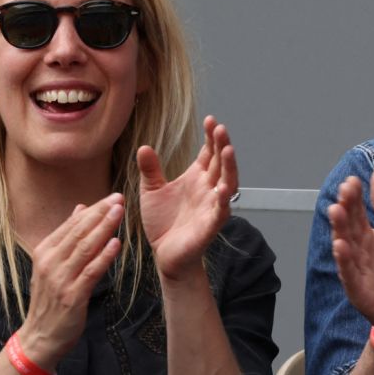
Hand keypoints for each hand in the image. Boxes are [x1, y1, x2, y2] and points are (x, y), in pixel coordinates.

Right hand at [18, 194, 123, 369]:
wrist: (40, 336)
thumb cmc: (50, 298)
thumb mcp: (52, 263)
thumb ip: (67, 236)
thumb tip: (80, 208)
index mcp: (45, 251)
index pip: (71, 224)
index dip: (93, 209)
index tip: (111, 197)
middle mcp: (50, 262)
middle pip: (79, 232)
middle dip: (100, 213)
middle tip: (119, 199)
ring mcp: (60, 279)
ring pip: (85, 248)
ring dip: (104, 229)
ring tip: (119, 213)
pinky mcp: (72, 296)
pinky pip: (90, 272)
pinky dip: (104, 257)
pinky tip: (116, 244)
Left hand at [138, 115, 237, 280]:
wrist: (164, 254)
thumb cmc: (163, 222)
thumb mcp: (151, 191)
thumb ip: (150, 170)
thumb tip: (143, 147)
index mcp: (197, 177)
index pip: (209, 153)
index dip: (211, 137)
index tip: (210, 120)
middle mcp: (208, 189)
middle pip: (221, 163)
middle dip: (222, 145)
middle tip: (220, 128)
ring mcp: (212, 206)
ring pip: (227, 183)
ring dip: (229, 167)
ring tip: (228, 150)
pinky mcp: (210, 226)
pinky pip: (220, 211)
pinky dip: (223, 200)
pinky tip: (222, 189)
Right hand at [328, 168, 373, 344]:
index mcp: (368, 236)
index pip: (357, 212)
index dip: (354, 197)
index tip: (353, 181)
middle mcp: (359, 251)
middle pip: (349, 227)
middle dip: (346, 208)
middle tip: (345, 189)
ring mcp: (358, 271)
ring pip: (346, 248)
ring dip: (340, 230)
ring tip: (336, 211)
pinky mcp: (360, 292)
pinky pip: (350, 275)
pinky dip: (345, 262)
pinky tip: (341, 246)